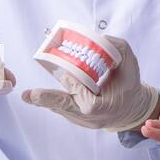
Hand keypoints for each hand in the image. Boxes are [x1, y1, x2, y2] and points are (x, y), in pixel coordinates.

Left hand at [21, 34, 159, 131]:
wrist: (132, 111)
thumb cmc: (130, 87)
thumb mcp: (130, 66)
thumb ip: (119, 50)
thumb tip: (102, 37)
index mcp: (107, 107)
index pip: (88, 100)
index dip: (76, 87)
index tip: (65, 75)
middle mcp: (93, 118)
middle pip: (68, 109)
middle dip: (48, 100)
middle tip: (29, 95)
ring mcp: (84, 122)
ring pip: (62, 110)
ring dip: (45, 100)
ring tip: (28, 96)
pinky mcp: (77, 121)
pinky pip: (63, 109)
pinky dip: (52, 101)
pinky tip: (37, 97)